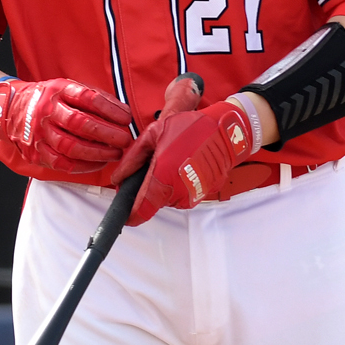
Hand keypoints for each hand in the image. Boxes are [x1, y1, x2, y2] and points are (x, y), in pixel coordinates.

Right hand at [0, 77, 134, 175]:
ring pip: (71, 146)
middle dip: (107, 133)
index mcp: (57, 90)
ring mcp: (40, 132)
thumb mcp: (66, 88)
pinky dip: (82, 166)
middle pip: (80, 123)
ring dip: (97, 152)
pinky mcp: (36, 151)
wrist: (11, 108)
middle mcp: (47, 110)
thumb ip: (91, 98)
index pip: (87, 98)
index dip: (110, 109)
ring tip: (115, 153)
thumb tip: (121, 114)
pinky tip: (97, 163)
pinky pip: (61, 163)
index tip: (126, 118)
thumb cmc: (48, 99)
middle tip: (124, 139)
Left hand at [112, 86, 260, 224]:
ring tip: (173, 161)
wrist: (226, 132)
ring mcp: (193, 195)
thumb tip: (118, 177)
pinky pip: (184, 194)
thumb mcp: (153, 134)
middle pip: (154, 201)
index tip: (125, 216)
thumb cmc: (191, 128)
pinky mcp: (203, 194)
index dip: (131, 215)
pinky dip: (181, 183)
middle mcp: (178, 191)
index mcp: (163, 176)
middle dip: (150, 188)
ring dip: (166, 185)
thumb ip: (132, 159)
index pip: (142, 208)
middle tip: (155, 165)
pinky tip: (185, 165)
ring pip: (169, 198)